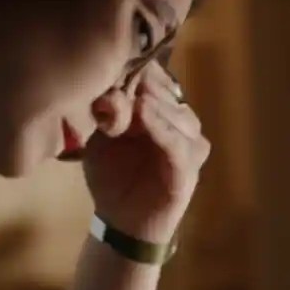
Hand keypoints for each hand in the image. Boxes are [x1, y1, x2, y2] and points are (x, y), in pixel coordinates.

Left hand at [85, 64, 210, 243]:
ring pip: (176, 114)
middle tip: (114, 90)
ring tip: (129, 103)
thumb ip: (106, 116)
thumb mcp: (99, 141)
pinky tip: (143, 116)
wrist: (122, 221)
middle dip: (140, 88)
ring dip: (152, 106)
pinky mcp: (190, 167)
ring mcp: (190, 144)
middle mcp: (180, 121)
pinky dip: (161, 128)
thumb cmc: (111, 177)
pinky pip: (178, 143)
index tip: (109, 68)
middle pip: (166, 92)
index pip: (154, 77)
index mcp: (159, 109)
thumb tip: (113, 93)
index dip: (134, 71)